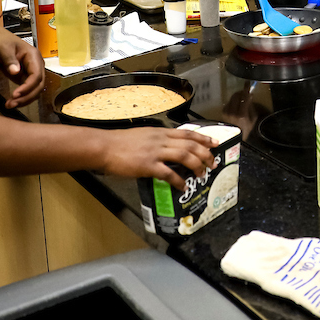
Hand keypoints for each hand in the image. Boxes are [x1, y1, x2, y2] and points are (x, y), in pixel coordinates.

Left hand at [0, 26, 44, 107]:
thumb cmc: (0, 41)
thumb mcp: (3, 49)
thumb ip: (10, 60)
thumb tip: (16, 72)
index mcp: (34, 56)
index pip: (36, 75)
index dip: (28, 86)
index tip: (15, 94)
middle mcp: (36, 65)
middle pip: (38, 85)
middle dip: (27, 96)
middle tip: (12, 104)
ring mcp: (32, 72)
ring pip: (35, 90)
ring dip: (24, 99)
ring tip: (10, 105)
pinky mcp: (26, 77)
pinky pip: (28, 90)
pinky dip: (22, 97)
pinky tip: (12, 102)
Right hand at [99, 127, 217, 185]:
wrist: (104, 147)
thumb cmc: (121, 142)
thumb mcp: (143, 135)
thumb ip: (158, 140)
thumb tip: (169, 148)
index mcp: (160, 132)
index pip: (187, 133)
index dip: (203, 138)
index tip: (215, 143)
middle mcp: (161, 140)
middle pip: (190, 145)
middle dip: (205, 154)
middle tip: (213, 163)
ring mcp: (155, 152)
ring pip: (184, 156)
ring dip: (196, 166)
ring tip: (202, 174)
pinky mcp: (148, 165)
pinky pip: (168, 173)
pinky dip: (178, 180)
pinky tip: (182, 186)